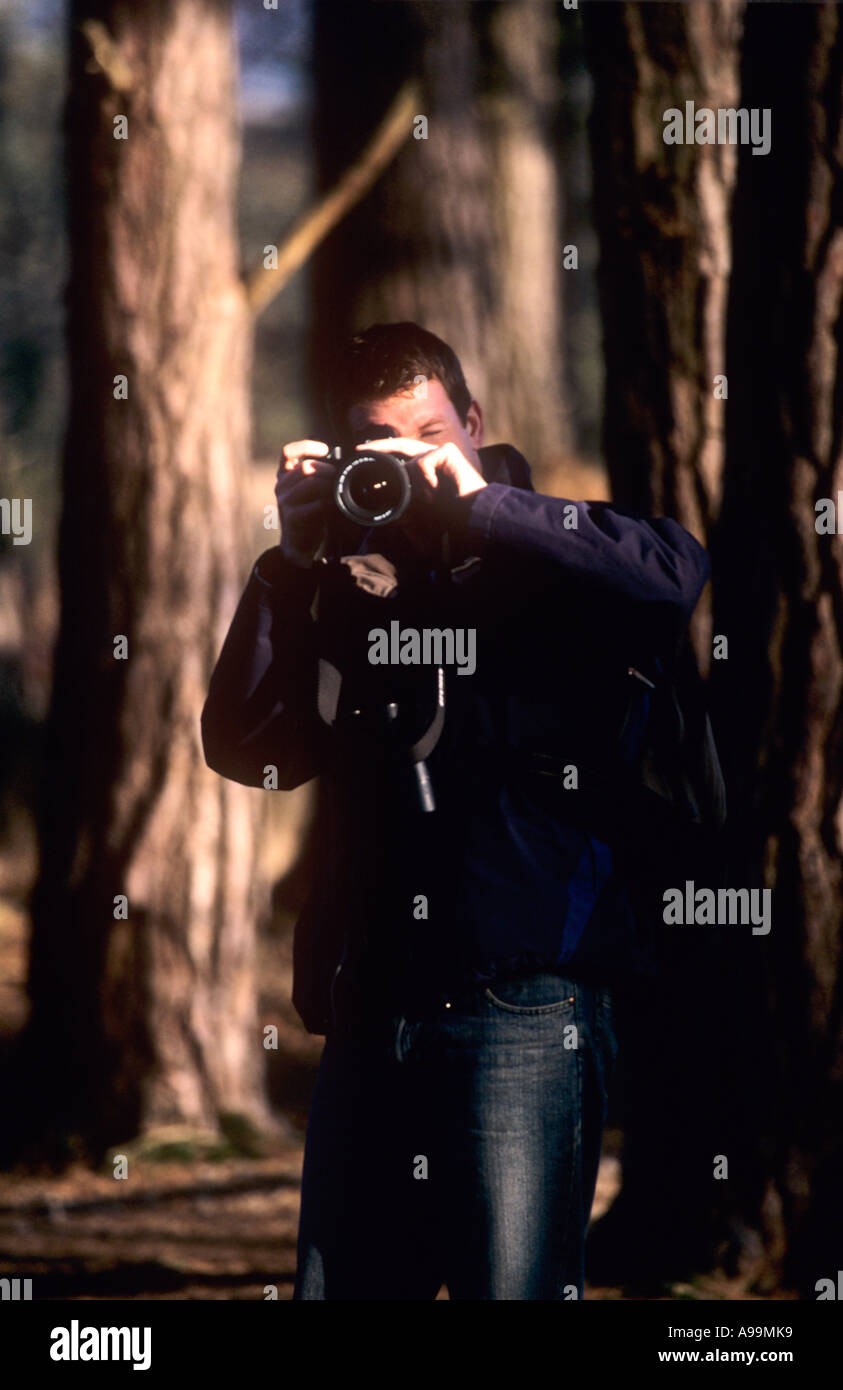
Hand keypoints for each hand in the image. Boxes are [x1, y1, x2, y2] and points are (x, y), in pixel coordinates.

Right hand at [275, 440, 334, 567]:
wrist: (299, 544)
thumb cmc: (309, 514)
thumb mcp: (310, 491)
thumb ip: (316, 475)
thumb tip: (339, 461)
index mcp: (284, 476)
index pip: (288, 452)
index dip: (306, 446)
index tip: (325, 449)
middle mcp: (281, 486)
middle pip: (305, 467)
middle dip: (327, 470)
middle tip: (338, 478)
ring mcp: (284, 502)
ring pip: (310, 483)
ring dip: (329, 486)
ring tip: (336, 492)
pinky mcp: (292, 517)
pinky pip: (315, 504)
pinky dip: (328, 504)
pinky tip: (332, 507)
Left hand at [358, 437, 486, 548]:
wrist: (474, 516)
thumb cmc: (454, 514)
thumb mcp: (422, 507)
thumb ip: (406, 498)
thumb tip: (384, 492)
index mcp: (430, 467)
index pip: (403, 454)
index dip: (383, 452)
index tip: (364, 454)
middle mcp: (435, 456)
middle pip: (402, 444)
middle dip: (381, 446)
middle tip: (361, 450)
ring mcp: (442, 451)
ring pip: (413, 462)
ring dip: (418, 487)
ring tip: (432, 501)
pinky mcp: (448, 451)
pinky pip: (423, 464)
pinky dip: (426, 482)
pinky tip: (439, 492)